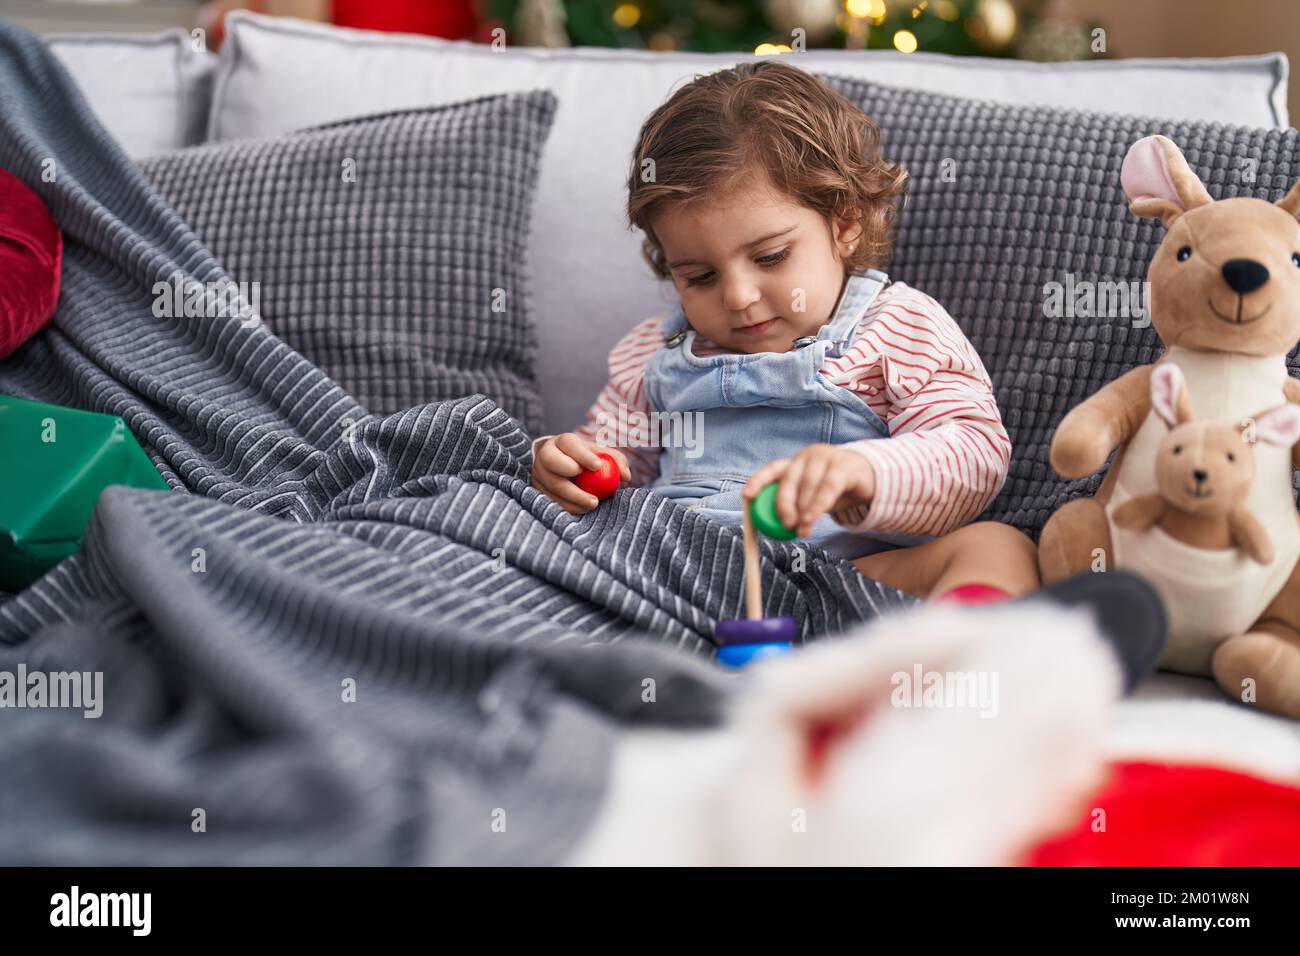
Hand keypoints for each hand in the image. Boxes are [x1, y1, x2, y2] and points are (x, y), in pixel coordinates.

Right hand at [531, 433, 631, 514]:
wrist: (559, 464)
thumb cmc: (585, 459)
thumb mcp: (599, 454)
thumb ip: (615, 460)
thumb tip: (626, 475)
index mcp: (562, 441)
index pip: (570, 444)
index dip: (583, 455)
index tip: (598, 466)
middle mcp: (545, 454)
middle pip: (552, 462)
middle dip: (571, 475)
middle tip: (593, 494)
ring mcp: (538, 473)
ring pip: (551, 486)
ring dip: (573, 498)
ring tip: (592, 504)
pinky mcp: (536, 489)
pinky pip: (551, 500)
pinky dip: (568, 506)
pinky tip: (582, 509)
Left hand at [741, 444, 875, 537]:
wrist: (869, 478)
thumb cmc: (834, 490)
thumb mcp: (811, 499)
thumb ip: (796, 508)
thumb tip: (775, 528)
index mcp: (795, 463)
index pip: (772, 469)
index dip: (758, 481)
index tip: (747, 497)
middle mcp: (807, 456)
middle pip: (789, 479)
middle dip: (784, 504)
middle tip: (785, 525)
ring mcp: (826, 458)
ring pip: (808, 486)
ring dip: (803, 511)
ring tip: (803, 530)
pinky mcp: (844, 466)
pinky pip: (828, 488)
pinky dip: (817, 506)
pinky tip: (811, 519)